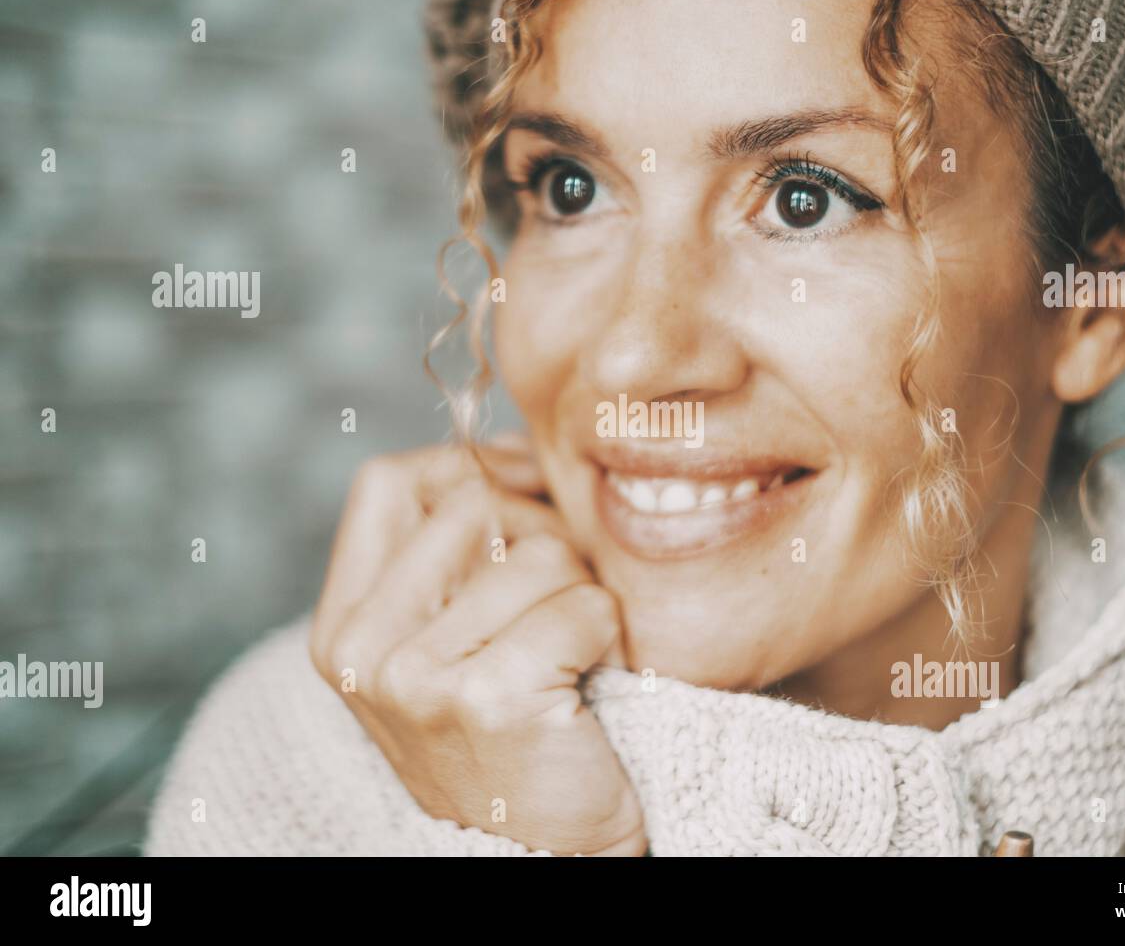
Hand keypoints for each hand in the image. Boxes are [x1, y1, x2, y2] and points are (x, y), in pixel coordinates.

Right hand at [308, 438, 645, 855]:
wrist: (543, 851)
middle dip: (543, 538)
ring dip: (580, 595)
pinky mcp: (485, 698)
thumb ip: (456, 550)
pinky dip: (606, 634)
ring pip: (539, 554)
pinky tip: (586, 684)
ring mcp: (414, 677)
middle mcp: (360, 650)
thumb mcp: (449, 638)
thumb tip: (505, 448)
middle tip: (558, 606)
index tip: (523, 498)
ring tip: (569, 658)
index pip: (389, 481)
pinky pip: (581, 605)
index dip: (469, 468)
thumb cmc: (511, 732)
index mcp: (342, 625)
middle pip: (476, 504)